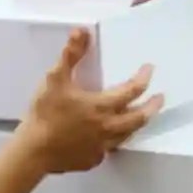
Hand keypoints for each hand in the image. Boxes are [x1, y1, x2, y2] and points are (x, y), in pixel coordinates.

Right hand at [20, 28, 163, 173]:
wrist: (32, 151)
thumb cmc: (45, 113)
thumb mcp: (55, 78)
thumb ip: (71, 55)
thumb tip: (81, 32)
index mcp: (102, 106)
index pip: (132, 90)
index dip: (143, 78)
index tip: (149, 70)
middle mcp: (108, 128)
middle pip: (140, 117)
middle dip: (152, 106)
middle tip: (160, 98)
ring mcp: (101, 147)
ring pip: (127, 135)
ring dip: (137, 123)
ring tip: (141, 116)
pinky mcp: (92, 160)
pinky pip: (109, 148)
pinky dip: (114, 139)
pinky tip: (111, 136)